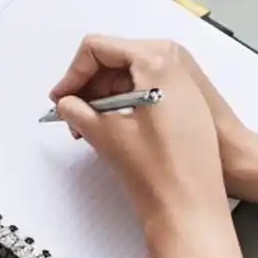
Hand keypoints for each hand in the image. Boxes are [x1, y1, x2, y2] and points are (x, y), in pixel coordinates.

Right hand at [48, 36, 241, 224]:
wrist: (196, 208)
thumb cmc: (160, 170)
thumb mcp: (106, 134)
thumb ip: (77, 110)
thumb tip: (66, 103)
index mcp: (156, 62)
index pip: (99, 48)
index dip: (72, 74)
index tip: (60, 99)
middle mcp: (174, 65)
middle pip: (115, 60)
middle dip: (88, 87)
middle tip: (72, 115)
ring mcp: (185, 86)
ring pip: (130, 77)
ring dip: (104, 97)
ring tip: (90, 128)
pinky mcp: (189, 105)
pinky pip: (148, 91)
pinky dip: (125, 104)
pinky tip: (113, 129)